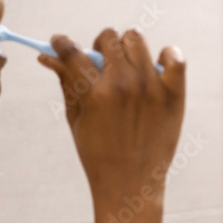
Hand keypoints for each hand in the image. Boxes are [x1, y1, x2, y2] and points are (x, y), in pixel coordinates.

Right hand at [37, 28, 186, 207]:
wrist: (131, 184)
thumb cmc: (98, 154)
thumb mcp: (75, 119)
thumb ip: (65, 83)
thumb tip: (48, 57)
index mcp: (94, 93)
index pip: (72, 51)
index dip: (61, 43)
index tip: (60, 43)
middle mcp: (123, 85)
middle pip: (109, 38)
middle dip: (100, 47)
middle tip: (102, 64)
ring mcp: (151, 87)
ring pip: (136, 40)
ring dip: (128, 49)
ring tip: (128, 68)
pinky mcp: (173, 93)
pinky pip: (173, 55)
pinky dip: (166, 56)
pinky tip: (156, 69)